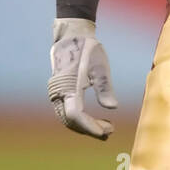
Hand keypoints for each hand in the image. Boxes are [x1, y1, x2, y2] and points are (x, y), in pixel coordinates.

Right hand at [48, 18, 117, 139]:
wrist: (71, 37)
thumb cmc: (88, 50)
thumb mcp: (100, 66)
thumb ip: (105, 88)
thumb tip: (113, 107)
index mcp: (69, 86)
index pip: (76, 115)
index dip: (89, 127)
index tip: (105, 133)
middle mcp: (59, 92)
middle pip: (71, 121)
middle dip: (90, 129)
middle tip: (111, 131)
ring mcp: (57, 93)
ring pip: (68, 119)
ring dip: (85, 126)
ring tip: (106, 128)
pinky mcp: (59, 93)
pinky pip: (67, 112)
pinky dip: (80, 120)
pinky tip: (95, 120)